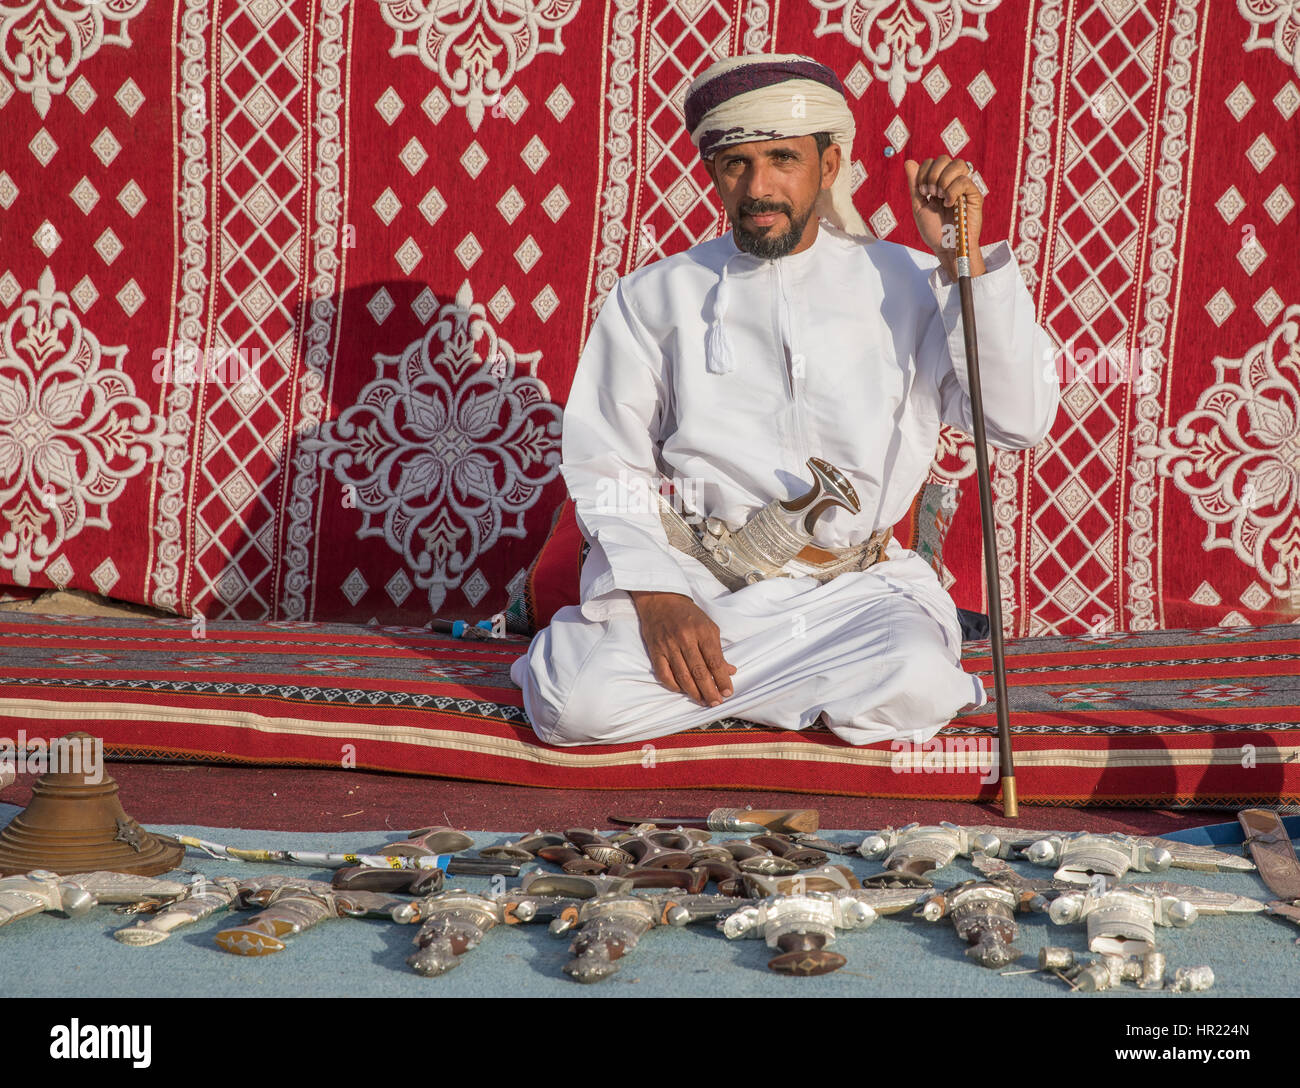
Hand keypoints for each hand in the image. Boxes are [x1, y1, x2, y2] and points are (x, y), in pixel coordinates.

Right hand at [629, 591, 736, 707]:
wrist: (661, 599)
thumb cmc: (688, 614)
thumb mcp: (709, 626)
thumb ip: (718, 650)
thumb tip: (730, 671)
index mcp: (702, 632)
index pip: (715, 661)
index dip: (722, 680)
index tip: (728, 692)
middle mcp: (685, 639)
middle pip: (699, 672)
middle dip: (710, 691)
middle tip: (716, 703)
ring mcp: (668, 646)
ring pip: (682, 676)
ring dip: (694, 692)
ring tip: (703, 701)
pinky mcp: (655, 651)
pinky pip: (664, 674)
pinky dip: (673, 686)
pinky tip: (682, 690)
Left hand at [904, 155, 984, 278]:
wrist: (945, 248)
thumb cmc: (934, 231)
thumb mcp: (919, 206)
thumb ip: (915, 185)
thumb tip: (909, 162)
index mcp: (939, 183)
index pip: (932, 161)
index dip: (923, 171)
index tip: (922, 191)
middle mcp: (953, 182)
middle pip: (944, 158)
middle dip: (932, 174)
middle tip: (930, 194)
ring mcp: (965, 187)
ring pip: (958, 164)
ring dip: (943, 180)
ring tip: (940, 197)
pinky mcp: (975, 195)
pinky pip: (965, 181)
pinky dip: (953, 191)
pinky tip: (949, 204)